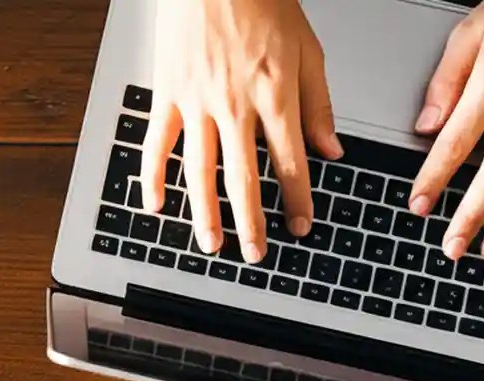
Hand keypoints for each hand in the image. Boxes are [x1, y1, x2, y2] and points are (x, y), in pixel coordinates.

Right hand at [140, 0, 342, 262]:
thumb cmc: (261, 1)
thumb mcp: (308, 49)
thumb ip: (319, 104)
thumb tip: (331, 150)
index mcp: (275, 93)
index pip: (290, 162)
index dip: (297, 200)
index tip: (302, 226)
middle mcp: (234, 105)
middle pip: (243, 178)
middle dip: (252, 222)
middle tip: (256, 253)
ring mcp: (196, 103)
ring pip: (199, 171)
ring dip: (205, 213)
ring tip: (211, 243)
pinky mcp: (168, 95)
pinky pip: (157, 145)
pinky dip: (152, 178)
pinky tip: (155, 205)